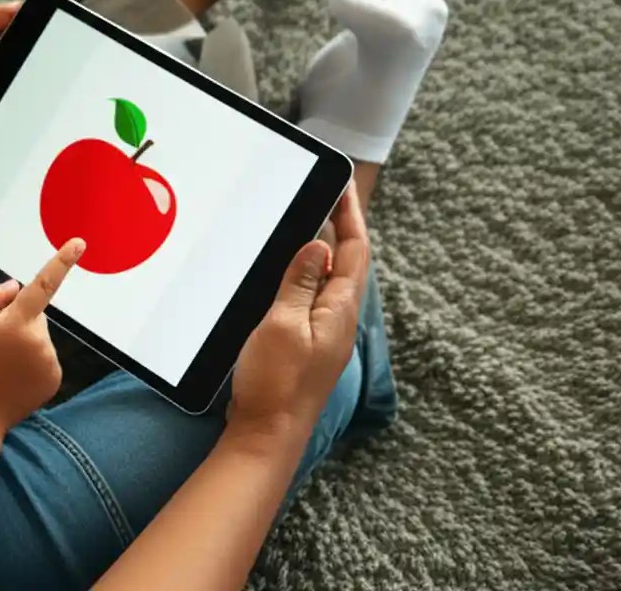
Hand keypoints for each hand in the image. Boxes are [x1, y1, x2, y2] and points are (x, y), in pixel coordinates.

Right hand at [0, 238, 85, 432]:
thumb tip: (16, 286)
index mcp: (17, 323)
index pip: (43, 285)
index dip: (62, 262)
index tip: (79, 243)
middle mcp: (40, 341)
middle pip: (35, 315)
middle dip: (17, 320)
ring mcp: (50, 362)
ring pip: (40, 337)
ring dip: (24, 342)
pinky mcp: (54, 379)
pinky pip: (45, 357)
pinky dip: (31, 361)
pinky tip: (11, 376)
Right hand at [227, 183, 369, 439]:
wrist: (267, 436)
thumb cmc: (273, 384)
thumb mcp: (283, 324)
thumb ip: (300, 284)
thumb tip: (319, 246)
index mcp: (339, 311)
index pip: (353, 251)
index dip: (349, 216)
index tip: (343, 184)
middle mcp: (338, 321)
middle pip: (347, 264)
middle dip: (338, 227)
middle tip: (325, 196)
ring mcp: (324, 336)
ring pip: (328, 282)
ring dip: (320, 252)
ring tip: (305, 224)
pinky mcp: (307, 347)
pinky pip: (311, 301)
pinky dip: (303, 278)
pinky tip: (285, 275)